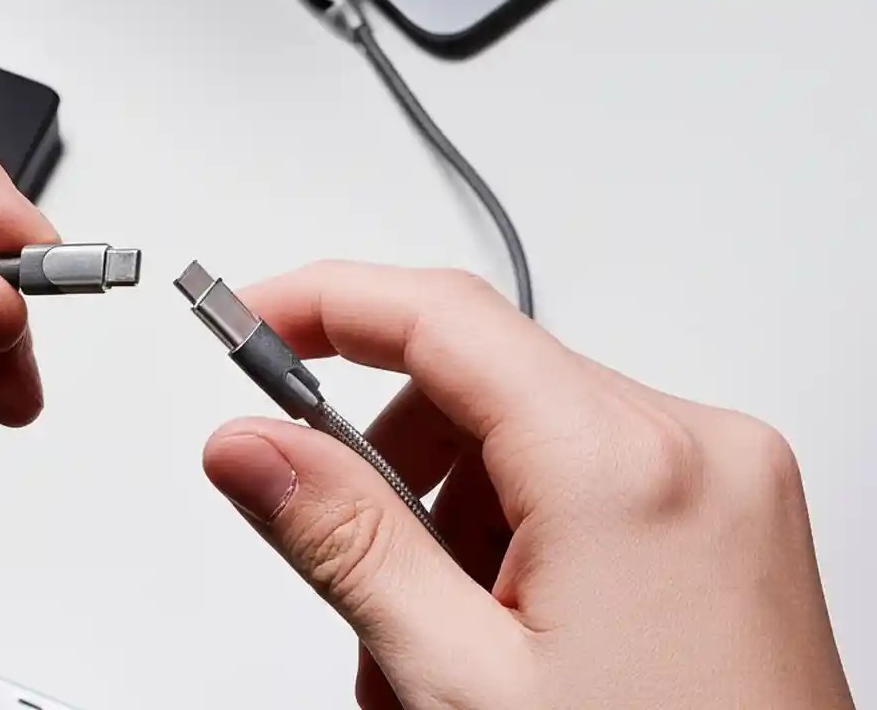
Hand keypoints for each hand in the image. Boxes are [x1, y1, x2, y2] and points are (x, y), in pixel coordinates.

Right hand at [203, 262, 853, 708]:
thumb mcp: (466, 679)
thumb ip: (346, 545)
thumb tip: (250, 449)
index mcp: (629, 468)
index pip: (443, 318)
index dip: (327, 304)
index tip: (252, 319)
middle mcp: (696, 451)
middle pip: (482, 385)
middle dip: (391, 462)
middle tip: (344, 554)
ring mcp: (723, 485)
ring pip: (525, 439)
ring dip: (449, 517)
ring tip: (435, 640)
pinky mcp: (726, 523)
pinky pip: (582, 481)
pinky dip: (513, 537)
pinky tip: (501, 634)